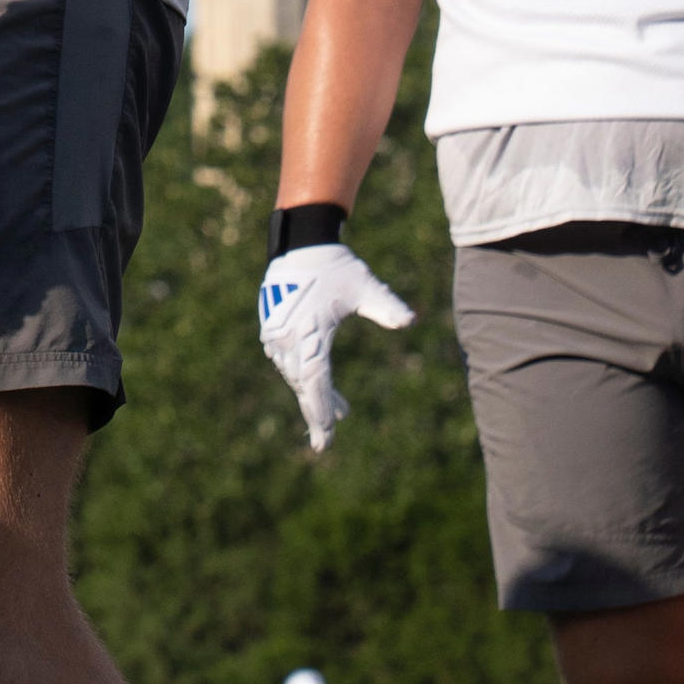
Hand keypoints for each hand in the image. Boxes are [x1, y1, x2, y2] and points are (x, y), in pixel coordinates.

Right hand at [256, 242, 413, 451]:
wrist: (301, 242)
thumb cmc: (335, 265)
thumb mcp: (364, 286)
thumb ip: (386, 306)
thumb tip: (411, 320)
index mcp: (310, 332)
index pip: (316, 382)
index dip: (320, 412)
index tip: (324, 438)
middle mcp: (288, 338)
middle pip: (303, 386)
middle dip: (316, 413)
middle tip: (324, 442)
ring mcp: (276, 335)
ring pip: (295, 376)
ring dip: (313, 395)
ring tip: (337, 413)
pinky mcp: (273, 329)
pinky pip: (288, 363)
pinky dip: (303, 377)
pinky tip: (318, 385)